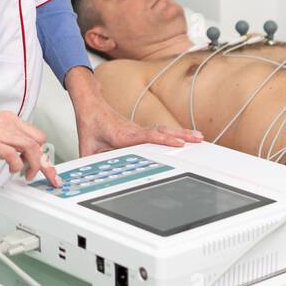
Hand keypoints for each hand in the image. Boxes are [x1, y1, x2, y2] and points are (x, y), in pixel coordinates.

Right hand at [0, 106, 61, 186]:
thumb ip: (3, 135)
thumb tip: (13, 150)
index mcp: (7, 118)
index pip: (35, 134)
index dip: (43, 152)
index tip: (47, 165)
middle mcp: (7, 122)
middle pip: (39, 141)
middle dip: (44, 161)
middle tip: (43, 175)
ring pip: (32, 147)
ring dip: (34, 165)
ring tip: (27, 175)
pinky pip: (14, 155)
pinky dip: (17, 166)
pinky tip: (12, 170)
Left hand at [75, 99, 202, 157]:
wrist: (91, 106)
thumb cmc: (90, 125)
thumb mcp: (87, 148)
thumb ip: (90, 163)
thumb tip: (92, 179)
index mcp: (122, 135)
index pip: (146, 137)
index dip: (163, 139)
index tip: (178, 142)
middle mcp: (134, 131)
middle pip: (161, 132)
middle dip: (180, 135)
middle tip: (197, 139)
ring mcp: (139, 130)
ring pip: (163, 130)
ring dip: (182, 133)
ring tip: (199, 137)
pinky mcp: (140, 131)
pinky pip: (160, 131)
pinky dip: (175, 132)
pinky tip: (186, 136)